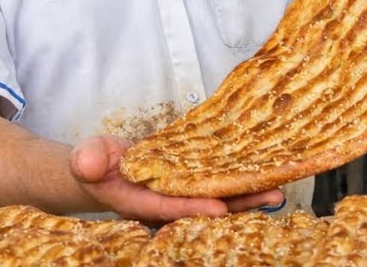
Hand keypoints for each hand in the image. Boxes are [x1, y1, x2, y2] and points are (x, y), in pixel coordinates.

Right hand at [70, 136, 282, 222]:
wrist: (102, 170)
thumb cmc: (96, 164)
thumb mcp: (88, 157)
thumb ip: (89, 159)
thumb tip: (88, 162)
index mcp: (141, 202)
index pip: (170, 207)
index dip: (194, 207)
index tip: (220, 208)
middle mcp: (167, 203)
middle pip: (206, 206)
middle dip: (239, 204)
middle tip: (272, 196)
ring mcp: (181, 195)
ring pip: (219, 198)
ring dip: (248, 195)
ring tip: (279, 189)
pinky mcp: (190, 183)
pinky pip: (218, 184)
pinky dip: (239, 181)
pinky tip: (264, 175)